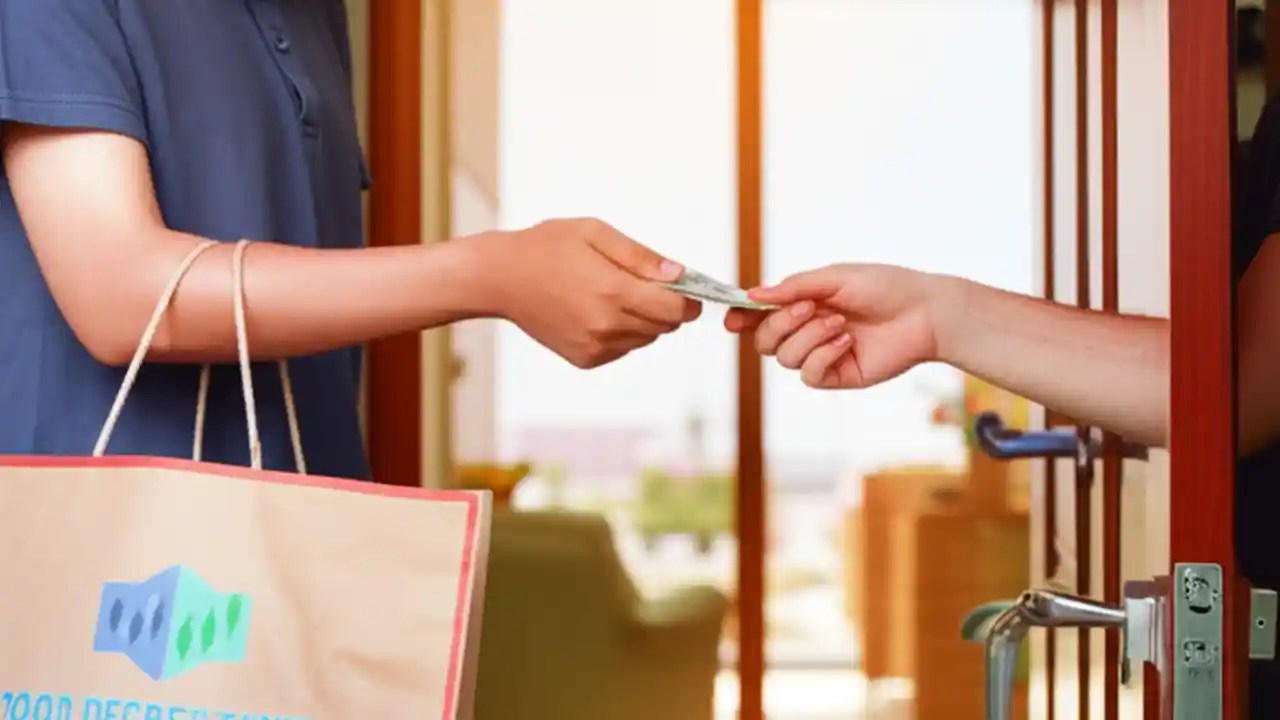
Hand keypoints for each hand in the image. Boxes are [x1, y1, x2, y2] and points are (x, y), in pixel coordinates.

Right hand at [482, 218, 701, 367]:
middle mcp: (606, 325)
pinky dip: (621, 332)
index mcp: (613, 291)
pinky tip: (597, 309)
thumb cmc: (546, 247)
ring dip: (643, 319)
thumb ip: (641, 257)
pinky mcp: (585, 358)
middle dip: (667, 307)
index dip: (689, 300)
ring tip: (613, 293)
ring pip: (645, 338)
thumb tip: (679, 275)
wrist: (500, 278)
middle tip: (647, 284)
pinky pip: (623, 348)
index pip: (676, 310)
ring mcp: (595, 346)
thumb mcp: (595, 233)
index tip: (688, 290)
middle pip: (665, 326)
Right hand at [724, 264, 941, 387]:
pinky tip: (846, 341)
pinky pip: (809, 375)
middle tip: (807, 308)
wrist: (924, 312)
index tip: (732, 318)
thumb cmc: (884, 286)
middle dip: (778, 324)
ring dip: (808, 337)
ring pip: (784, 358)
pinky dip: (822, 355)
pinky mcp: (838, 375)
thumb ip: (792, 287)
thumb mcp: (834, 278)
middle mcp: (808, 331)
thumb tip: (753, 296)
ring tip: (840, 323)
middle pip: (764, 341)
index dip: (742, 317)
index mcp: (803, 304)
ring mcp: (822, 354)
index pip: (761, 315)